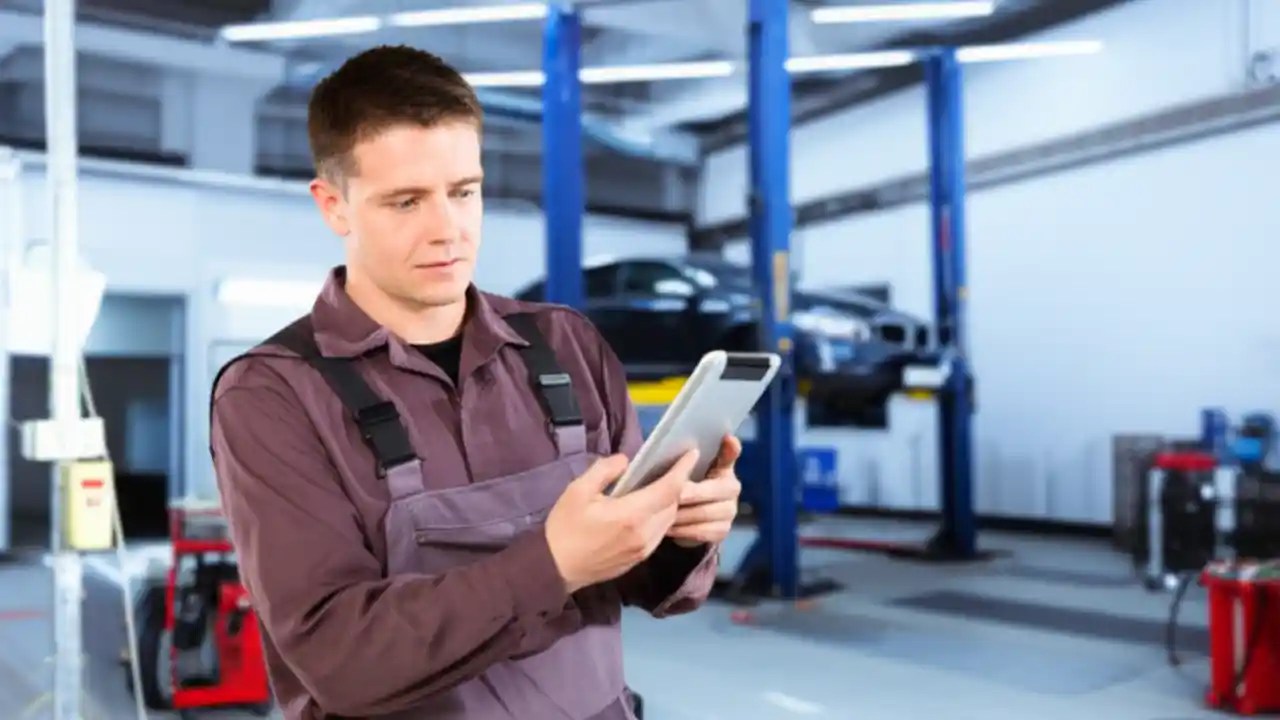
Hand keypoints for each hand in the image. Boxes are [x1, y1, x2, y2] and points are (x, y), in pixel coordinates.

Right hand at [544, 449, 699, 592]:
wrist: (556, 568)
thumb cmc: (565, 527)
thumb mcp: (578, 491)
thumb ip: (604, 471)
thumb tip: (626, 461)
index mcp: (631, 515)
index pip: (669, 489)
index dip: (683, 470)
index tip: (692, 453)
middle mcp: (645, 534)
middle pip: (673, 504)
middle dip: (678, 484)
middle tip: (674, 466)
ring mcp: (644, 549)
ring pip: (669, 520)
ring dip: (671, 502)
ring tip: (664, 485)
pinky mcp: (640, 559)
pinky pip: (660, 533)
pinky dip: (662, 517)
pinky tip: (650, 509)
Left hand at [668, 435, 741, 547]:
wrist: (686, 515)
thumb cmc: (684, 485)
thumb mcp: (682, 470)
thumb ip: (685, 457)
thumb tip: (690, 442)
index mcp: (723, 467)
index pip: (731, 454)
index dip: (731, 447)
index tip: (727, 438)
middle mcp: (732, 488)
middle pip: (716, 490)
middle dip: (693, 493)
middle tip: (674, 495)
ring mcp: (730, 511)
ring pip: (707, 513)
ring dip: (685, 514)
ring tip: (665, 513)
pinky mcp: (722, 531)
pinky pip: (703, 532)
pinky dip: (685, 530)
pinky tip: (669, 528)